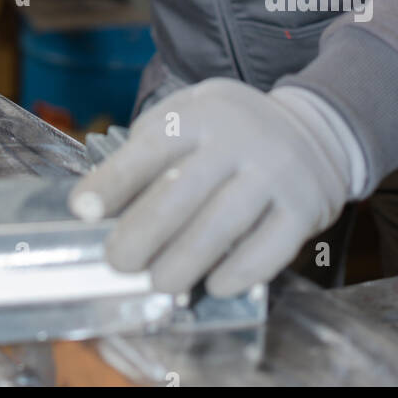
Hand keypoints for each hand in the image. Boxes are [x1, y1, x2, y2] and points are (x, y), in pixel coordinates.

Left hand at [68, 78, 355, 296]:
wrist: (315, 130)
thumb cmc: (233, 131)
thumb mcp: (192, 113)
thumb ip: (150, 147)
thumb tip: (103, 202)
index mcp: (202, 114)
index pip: (149, 148)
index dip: (113, 182)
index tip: (82, 210)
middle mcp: (239, 140)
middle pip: (180, 194)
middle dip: (140, 235)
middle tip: (117, 262)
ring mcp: (275, 174)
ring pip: (220, 228)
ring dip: (182, 263)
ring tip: (157, 283)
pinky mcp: (304, 208)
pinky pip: (266, 251)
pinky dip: (235, 274)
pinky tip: (213, 285)